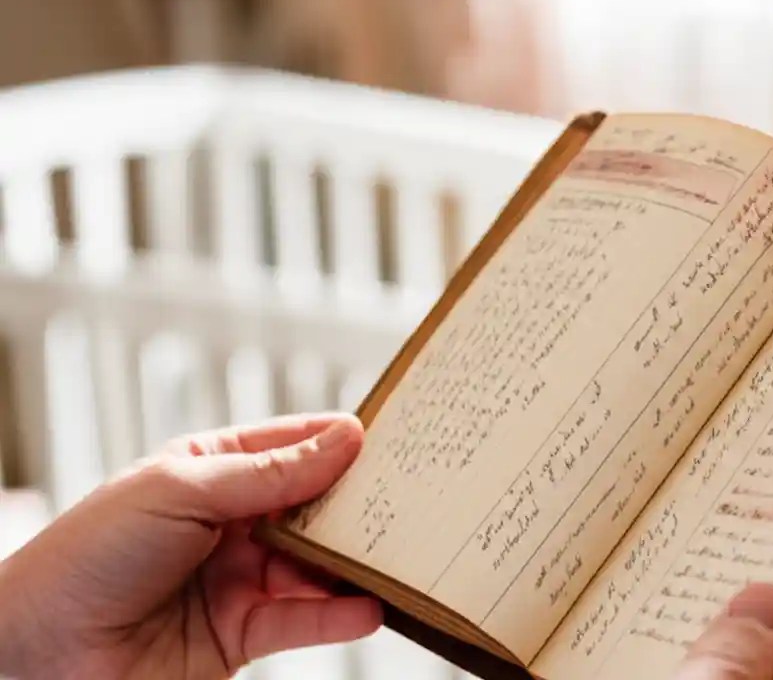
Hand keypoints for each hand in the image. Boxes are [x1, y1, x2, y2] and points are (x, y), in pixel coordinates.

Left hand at [0, 414, 380, 679]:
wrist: (41, 654)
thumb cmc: (87, 557)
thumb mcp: (182, 493)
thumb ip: (269, 475)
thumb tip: (344, 441)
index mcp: (209, 471)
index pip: (287, 446)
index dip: (336, 440)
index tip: (389, 439)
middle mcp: (229, 522)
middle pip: (311, 506)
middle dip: (355, 502)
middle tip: (409, 496)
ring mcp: (237, 578)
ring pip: (313, 564)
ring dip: (352, 561)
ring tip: (394, 554)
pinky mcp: (241, 633)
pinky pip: (301, 619)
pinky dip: (337, 615)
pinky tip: (366, 606)